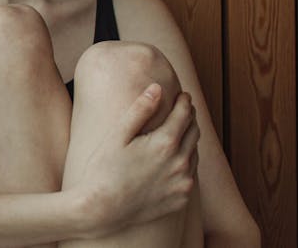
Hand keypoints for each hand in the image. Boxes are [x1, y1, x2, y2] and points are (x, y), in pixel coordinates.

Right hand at [73, 85, 199, 233]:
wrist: (102, 210)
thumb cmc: (104, 169)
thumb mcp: (118, 135)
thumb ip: (140, 109)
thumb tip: (157, 88)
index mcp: (165, 143)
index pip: (184, 114)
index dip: (184, 102)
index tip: (182, 95)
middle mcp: (180, 163)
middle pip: (194, 132)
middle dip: (190, 118)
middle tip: (184, 110)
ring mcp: (182, 182)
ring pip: (195, 153)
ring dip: (190, 140)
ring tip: (180, 132)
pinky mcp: (180, 198)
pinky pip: (190, 175)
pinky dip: (186, 163)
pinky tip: (175, 160)